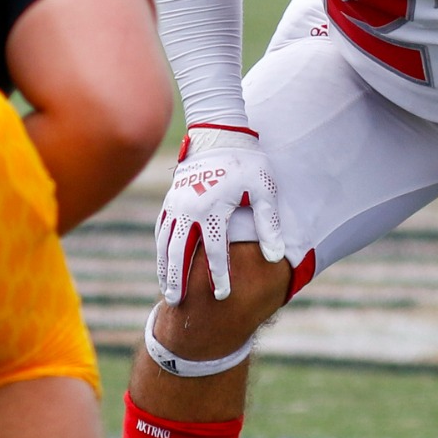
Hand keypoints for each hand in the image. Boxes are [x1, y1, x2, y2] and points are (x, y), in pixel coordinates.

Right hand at [155, 126, 285, 302]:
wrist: (219, 134)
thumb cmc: (247, 163)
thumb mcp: (263, 190)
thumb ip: (268, 223)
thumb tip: (276, 256)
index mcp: (212, 208)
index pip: (214, 250)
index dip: (219, 275)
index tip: (223, 295)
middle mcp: (188, 208)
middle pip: (179, 252)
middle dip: (179, 279)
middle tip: (178, 304)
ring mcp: (176, 203)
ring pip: (165, 242)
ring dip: (165, 267)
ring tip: (167, 291)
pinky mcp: (170, 199)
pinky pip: (161, 228)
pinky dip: (161, 248)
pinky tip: (164, 263)